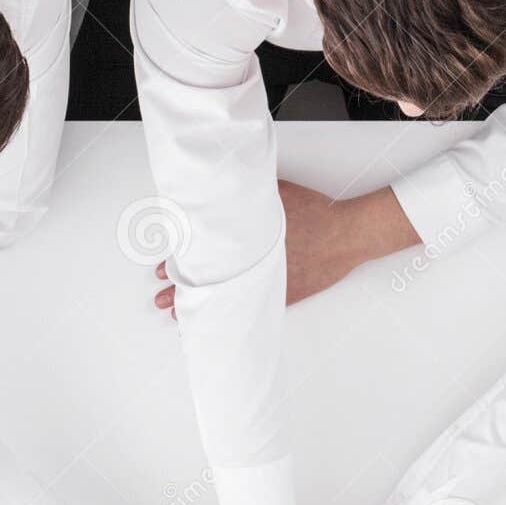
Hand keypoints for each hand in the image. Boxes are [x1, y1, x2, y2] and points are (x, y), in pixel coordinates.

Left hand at [153, 182, 419, 315]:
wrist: (344, 235)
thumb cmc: (313, 211)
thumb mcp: (275, 191)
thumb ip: (247, 191)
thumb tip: (224, 181)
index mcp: (246, 241)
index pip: (201, 258)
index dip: (178, 266)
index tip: (161, 272)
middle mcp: (253, 267)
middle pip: (207, 282)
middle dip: (181, 292)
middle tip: (162, 299)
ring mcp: (267, 283)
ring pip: (226, 301)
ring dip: (203, 308)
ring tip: (180, 317)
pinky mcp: (283, 294)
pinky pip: (250, 309)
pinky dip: (231, 316)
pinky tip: (218, 323)